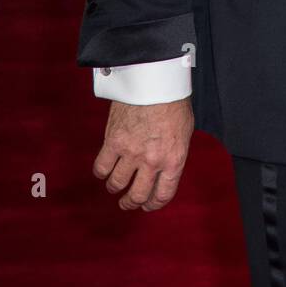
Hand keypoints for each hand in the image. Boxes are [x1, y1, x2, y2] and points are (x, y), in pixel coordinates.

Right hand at [93, 98, 193, 212]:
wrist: (155, 80)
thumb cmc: (173, 101)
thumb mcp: (184, 132)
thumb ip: (173, 154)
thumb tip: (164, 168)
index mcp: (174, 160)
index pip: (162, 195)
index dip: (153, 205)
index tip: (147, 206)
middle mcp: (152, 162)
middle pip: (138, 195)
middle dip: (131, 202)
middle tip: (127, 202)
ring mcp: (131, 153)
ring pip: (117, 184)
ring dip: (114, 188)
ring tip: (113, 186)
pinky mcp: (113, 142)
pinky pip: (101, 167)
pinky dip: (101, 172)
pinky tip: (104, 170)